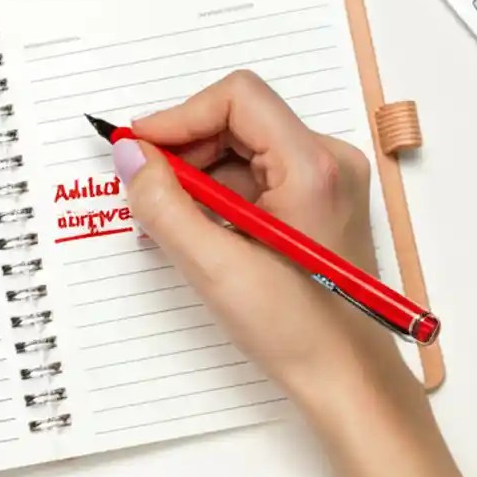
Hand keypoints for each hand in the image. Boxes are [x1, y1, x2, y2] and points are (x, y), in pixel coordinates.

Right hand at [113, 70, 458, 476]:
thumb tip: (130, 155)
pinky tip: (199, 230)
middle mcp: (328, 162)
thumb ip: (163, 204)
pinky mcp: (317, 201)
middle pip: (239, 119)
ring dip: (199, 174)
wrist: (345, 377)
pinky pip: (255, 173)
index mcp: (313, 168)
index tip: (140, 147)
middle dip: (186, 149)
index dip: (181, 117)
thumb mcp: (214, 266)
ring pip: (243, 146)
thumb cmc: (297, 329)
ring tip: (173, 221)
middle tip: (148, 188)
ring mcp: (326, 180)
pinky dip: (219, 193)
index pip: (238, 98)